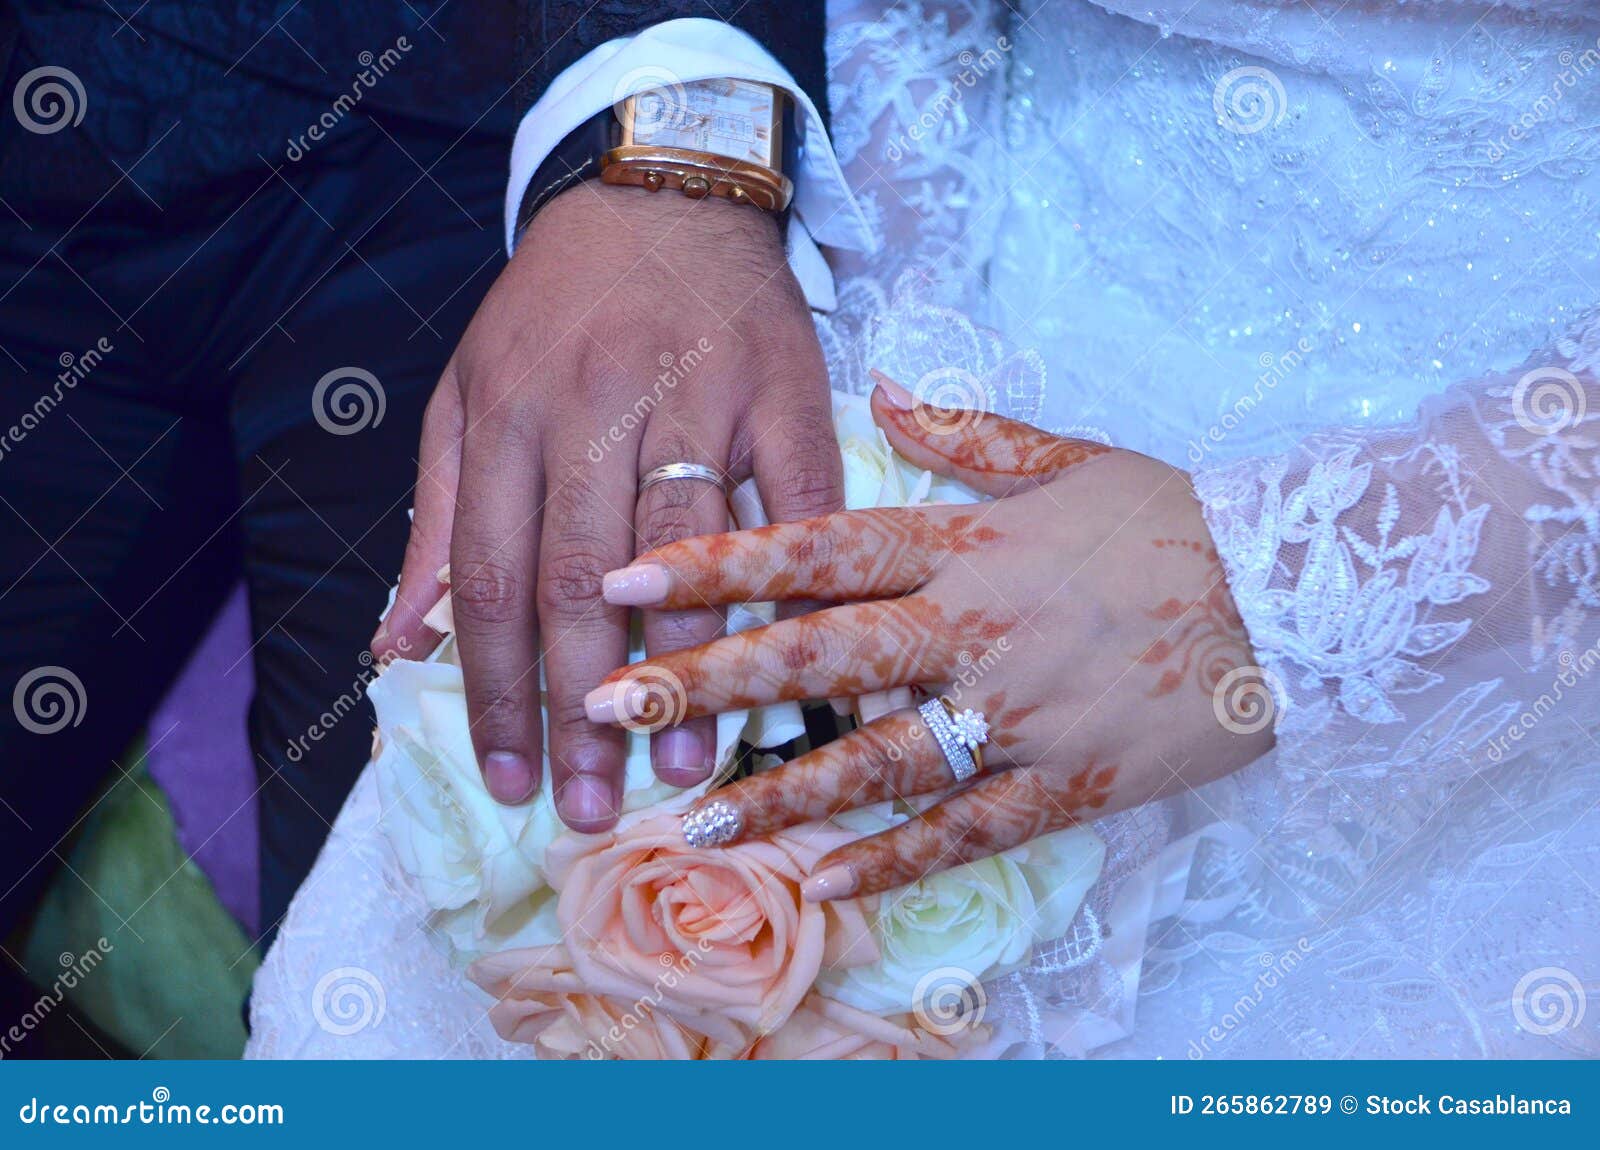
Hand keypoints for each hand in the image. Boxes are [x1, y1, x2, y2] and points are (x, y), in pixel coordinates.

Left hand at [371, 183, 839, 830]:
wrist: (664, 196)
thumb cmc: (556, 311)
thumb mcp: (465, 396)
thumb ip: (434, 521)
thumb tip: (400, 649)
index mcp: (505, 414)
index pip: (489, 575)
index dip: (495, 690)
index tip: (507, 781)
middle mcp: (593, 407)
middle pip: (580, 579)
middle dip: (582, 707)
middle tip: (591, 805)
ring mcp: (697, 397)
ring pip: (682, 552)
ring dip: (685, 668)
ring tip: (684, 763)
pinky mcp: (785, 393)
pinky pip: (792, 508)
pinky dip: (790, 593)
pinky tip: (789, 671)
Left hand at [584, 373, 1274, 898]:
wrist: (1296, 593)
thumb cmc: (1173, 518)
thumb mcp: (1070, 456)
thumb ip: (966, 432)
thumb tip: (888, 387)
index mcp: (965, 544)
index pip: (816, 549)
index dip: (715, 564)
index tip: (622, 580)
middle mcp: (972, 631)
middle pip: (817, 660)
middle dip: (706, 684)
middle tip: (606, 710)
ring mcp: (1016, 716)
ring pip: (873, 762)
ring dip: (775, 795)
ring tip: (686, 825)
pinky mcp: (1064, 785)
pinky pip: (965, 831)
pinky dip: (894, 860)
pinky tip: (820, 884)